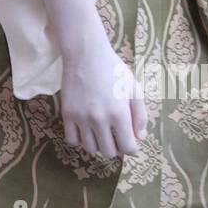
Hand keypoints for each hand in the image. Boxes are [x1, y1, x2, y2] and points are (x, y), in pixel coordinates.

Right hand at [58, 28, 146, 157]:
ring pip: (90, 149)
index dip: (132, 148)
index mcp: (119, 114)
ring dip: (98, 145)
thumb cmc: (113, 69)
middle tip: (115, 136)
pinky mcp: (67, 114)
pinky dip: (80, 140)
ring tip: (101, 133)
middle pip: (109, 152)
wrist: (86, 54)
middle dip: (116, 148)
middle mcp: (99, 119)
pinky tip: (85, 130)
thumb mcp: (134, 88)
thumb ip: (140, 115)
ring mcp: (81, 118)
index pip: (128, 148)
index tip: (130, 140)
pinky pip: (72, 140)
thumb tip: (139, 137)